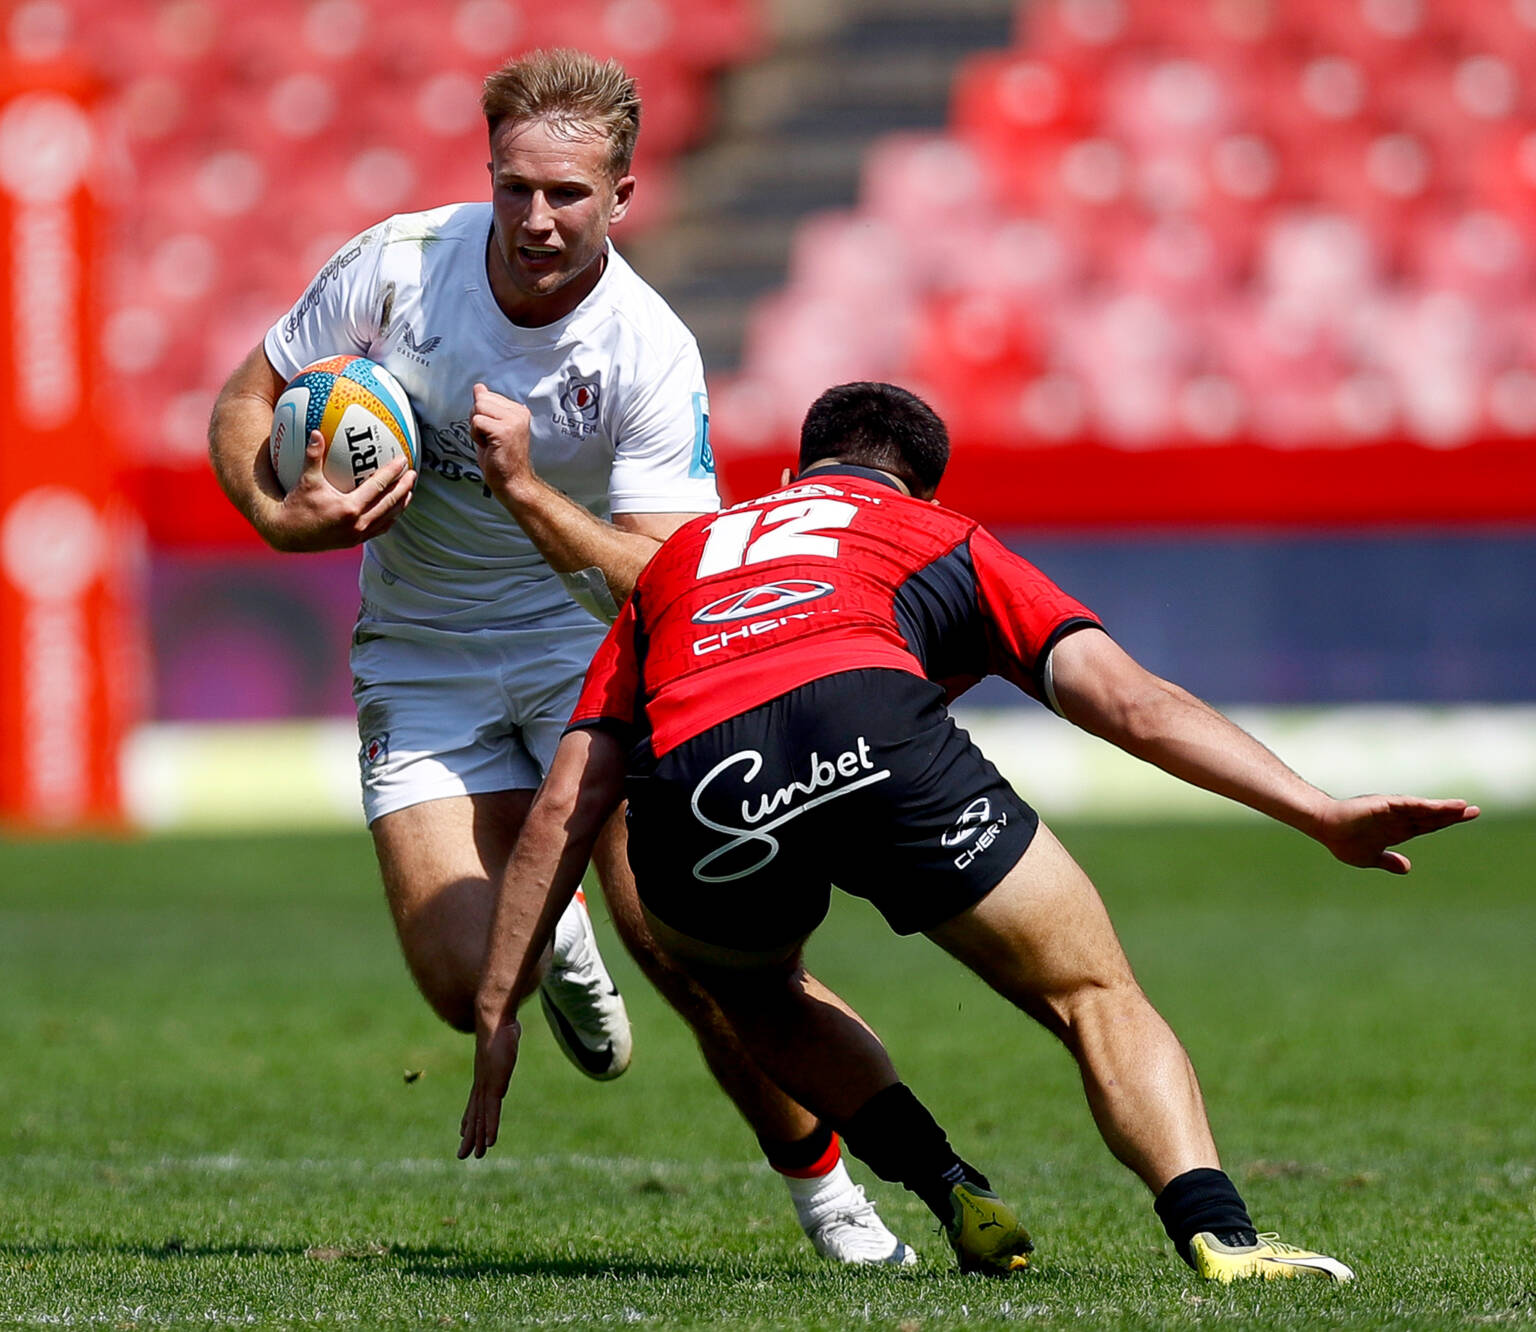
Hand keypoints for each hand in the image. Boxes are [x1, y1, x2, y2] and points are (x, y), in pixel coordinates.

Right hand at [267, 430, 414, 551]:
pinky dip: (389, 518)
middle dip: (404, 488)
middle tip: (413, 474)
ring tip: (409, 492)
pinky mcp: (355, 541)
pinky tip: (393, 510)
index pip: (379, 486)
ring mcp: (358, 535)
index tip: (403, 460)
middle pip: (390, 503)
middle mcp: (358, 523)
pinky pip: (379, 529)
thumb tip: (316, 432)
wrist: (287, 535)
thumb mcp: (306, 480)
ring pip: (388, 518)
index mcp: (349, 508)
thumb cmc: (295, 506)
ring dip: (400, 505)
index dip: (393, 472)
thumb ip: (313, 456)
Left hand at [458, 1016, 522, 1159]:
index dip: (470, 1117)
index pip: (476, 1101)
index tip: (464, 1130)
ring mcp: (487, 1086)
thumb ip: (507, 1036)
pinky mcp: (494, 1085)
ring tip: (473, 1156)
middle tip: (462, 1154)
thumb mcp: (505, 1033)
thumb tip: (511, 1026)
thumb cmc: (502, 1023)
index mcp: (485, 1075)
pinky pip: (491, 1113)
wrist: (495, 1018)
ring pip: (481, 1118)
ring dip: (477, 1138)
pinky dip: (489, 1128)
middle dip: (469, 1135)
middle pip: (475, 1114)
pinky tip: (488, 1143)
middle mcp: (483, 1083)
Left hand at [470, 383, 536, 502]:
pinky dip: (476, 436)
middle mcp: (519, 413)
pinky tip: (489, 446)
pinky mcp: (504, 430)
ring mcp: (513, 421)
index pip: (487, 396)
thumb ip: (486, 407)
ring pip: (478, 408)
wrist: (512, 482)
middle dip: (477, 418)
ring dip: (476, 428)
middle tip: (489, 438)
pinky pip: (476, 422)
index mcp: (518, 410)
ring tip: (489, 442)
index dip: (481, 415)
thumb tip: (479, 387)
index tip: (492, 433)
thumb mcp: (492, 427)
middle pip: (481, 399)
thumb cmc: (502, 460)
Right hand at [1313, 794, 1479, 872]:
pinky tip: (1436, 806)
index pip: (1429, 824)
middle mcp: (1399, 818)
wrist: (1324, 827)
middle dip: (1452, 814)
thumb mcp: (1370, 857)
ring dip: (1442, 809)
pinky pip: (1405, 805)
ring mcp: (1391, 810)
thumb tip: (1407, 868)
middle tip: (1474, 811)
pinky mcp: (1382, 805)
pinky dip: (1422, 805)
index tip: (1467, 816)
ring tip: (1463, 807)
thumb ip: (1389, 860)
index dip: (1447, 821)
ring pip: (1422, 809)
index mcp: (1398, 830)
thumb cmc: (1343, 840)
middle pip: (1431, 816)